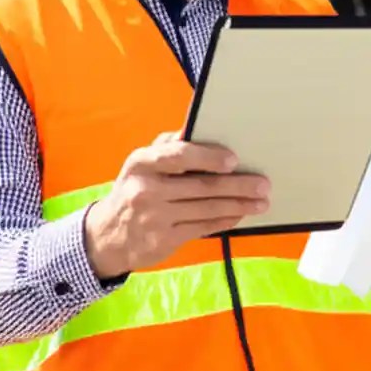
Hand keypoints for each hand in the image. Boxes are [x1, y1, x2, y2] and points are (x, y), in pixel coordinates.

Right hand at [83, 131, 269, 279]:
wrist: (108, 235)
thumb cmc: (133, 191)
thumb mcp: (140, 165)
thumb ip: (166, 147)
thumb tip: (193, 130)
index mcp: (140, 164)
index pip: (177, 156)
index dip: (207, 157)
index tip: (233, 160)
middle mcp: (146, 190)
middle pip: (201, 186)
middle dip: (237, 185)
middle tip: (262, 184)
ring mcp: (155, 217)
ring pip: (207, 209)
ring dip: (239, 205)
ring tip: (260, 201)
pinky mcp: (165, 240)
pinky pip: (203, 227)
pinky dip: (225, 220)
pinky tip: (239, 214)